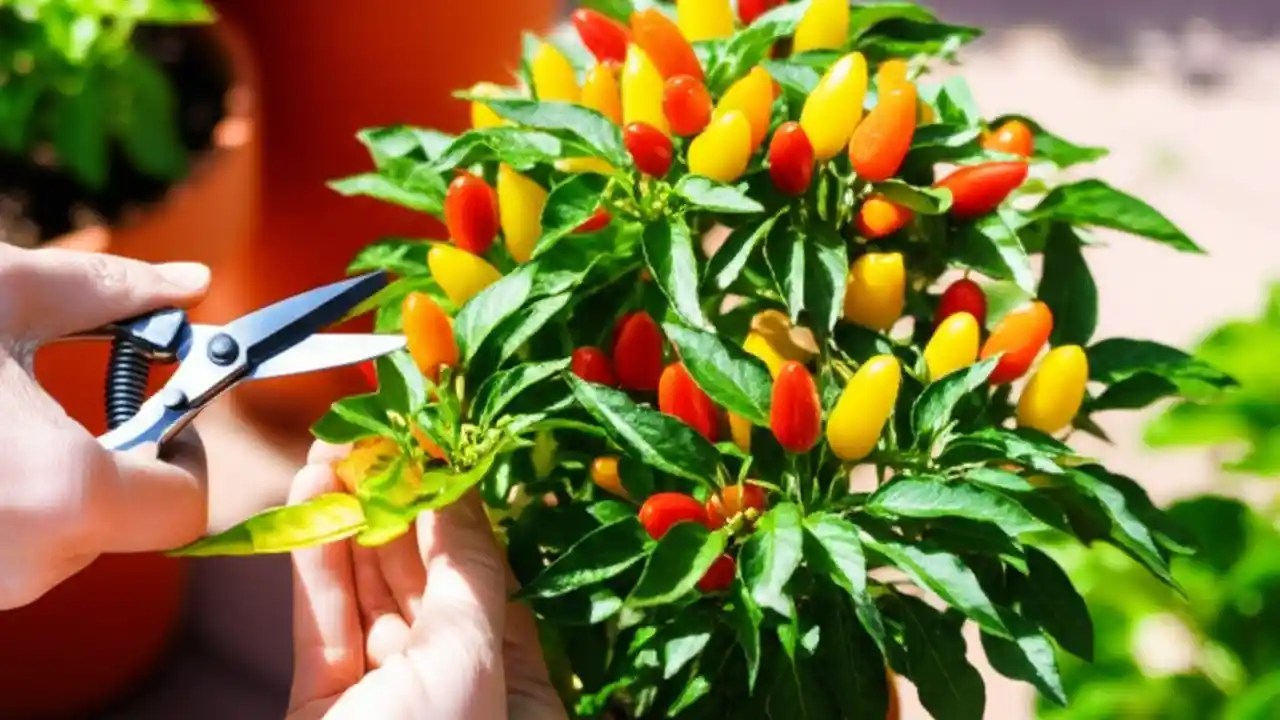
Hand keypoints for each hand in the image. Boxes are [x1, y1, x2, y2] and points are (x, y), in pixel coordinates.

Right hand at [0, 244, 210, 608]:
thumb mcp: (3, 291)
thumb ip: (112, 291)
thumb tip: (191, 283)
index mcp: (65, 494)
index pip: (184, 509)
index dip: (190, 457)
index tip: (166, 417)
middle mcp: (22, 562)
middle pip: (115, 524)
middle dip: (108, 461)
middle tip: (63, 403)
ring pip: (51, 540)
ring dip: (43, 482)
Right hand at [287, 442, 566, 719]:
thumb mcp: (466, 650)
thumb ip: (462, 566)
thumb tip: (456, 488)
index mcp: (515, 688)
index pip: (487, 581)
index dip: (456, 512)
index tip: (431, 449)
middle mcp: (453, 687)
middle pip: (423, 583)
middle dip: (393, 505)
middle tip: (370, 437)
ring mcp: (385, 695)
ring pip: (368, 596)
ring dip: (347, 519)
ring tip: (329, 450)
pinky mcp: (321, 703)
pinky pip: (324, 625)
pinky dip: (316, 562)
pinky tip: (308, 497)